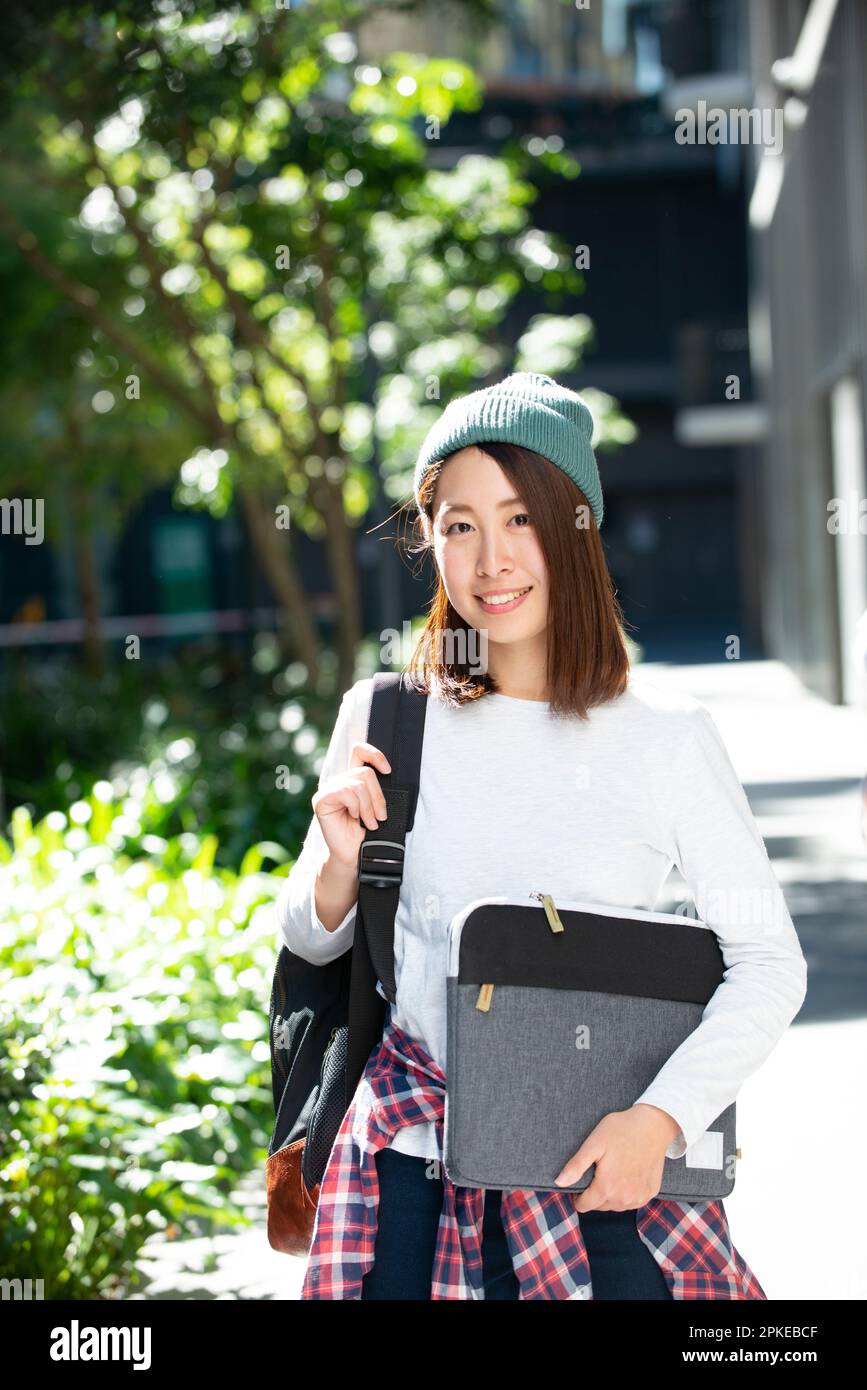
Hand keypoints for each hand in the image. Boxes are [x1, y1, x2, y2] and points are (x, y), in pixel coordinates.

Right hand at [312, 740, 390, 869]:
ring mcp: (328, 790)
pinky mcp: (321, 800)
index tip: (388, 770)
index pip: (359, 751)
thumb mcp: (377, 806)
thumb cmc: (367, 833)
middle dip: (377, 796)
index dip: (375, 754)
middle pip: (365, 771)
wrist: (356, 855)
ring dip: (369, 807)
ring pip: (358, 784)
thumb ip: (376, 788)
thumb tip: (386, 772)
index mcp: (353, 779)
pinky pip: (346, 793)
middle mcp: (339, 781)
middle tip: (380, 817)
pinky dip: (356, 807)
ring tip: (369, 823)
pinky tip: (354, 818)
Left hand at [554, 1105, 680, 1212]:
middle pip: (600, 1206)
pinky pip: (632, 1201)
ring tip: (612, 1171)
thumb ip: (576, 1166)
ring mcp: (639, 1197)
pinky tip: (626, 1174)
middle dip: (595, 1193)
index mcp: (607, 1187)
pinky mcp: (650, 1193)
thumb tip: (559, 1183)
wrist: (653, 1125)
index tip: (581, 1180)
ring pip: (616, 1205)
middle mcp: (624, 1198)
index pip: (584, 1206)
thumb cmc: (621, 1130)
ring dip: (610, 1194)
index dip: (578, 1195)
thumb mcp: (594, 1143)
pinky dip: (626, 1193)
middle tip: (599, 1170)